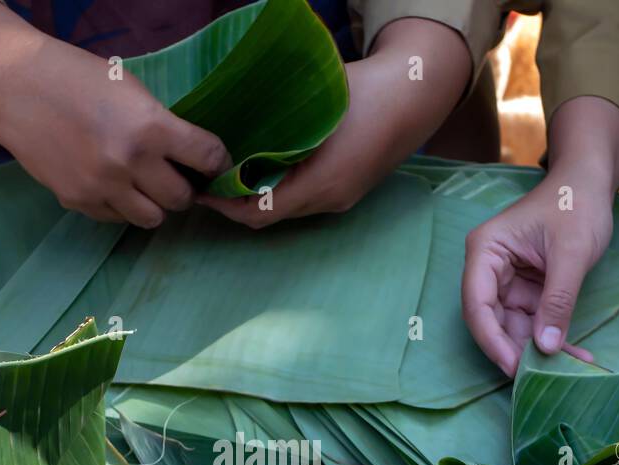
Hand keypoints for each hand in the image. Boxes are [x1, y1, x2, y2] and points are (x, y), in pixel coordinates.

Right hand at [0, 0, 229, 226]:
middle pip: (181, 198)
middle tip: (173, 174)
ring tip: (143, 184)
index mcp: (150, 127)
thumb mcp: (129, 89)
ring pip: (153, 218)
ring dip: (155, 203)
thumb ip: (160, 124)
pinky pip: (117, 218)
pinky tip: (111, 183)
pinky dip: (122, 206)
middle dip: (183, 187)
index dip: (216, 163)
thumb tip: (189, 156)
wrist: (13, 86)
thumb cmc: (74, 77)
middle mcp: (129, 163)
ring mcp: (102, 187)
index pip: (207, 158)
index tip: (213, 164)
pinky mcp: (78, 201)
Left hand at [198, 17, 470, 227]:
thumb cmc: (367, 92)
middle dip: (235, 205)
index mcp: (321, 183)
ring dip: (256, 199)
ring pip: (286, 211)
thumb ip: (276, 122)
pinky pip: (303, 201)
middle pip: (269, 218)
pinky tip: (263, 169)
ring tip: (230, 174)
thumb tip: (233, 133)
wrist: (416, 96)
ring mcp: (341, 199)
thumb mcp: (315, 103)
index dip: (226, 205)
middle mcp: (330, 200)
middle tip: (207, 181)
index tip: (202, 188)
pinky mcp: (346, 192)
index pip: (259, 212)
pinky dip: (277, 191)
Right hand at [463, 96, 618, 374]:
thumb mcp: (572, 253)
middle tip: (541, 378)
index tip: (514, 367)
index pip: (476, 304)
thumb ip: (558, 299)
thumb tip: (548, 348)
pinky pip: (533, 322)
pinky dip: (551, 338)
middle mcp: (489, 271)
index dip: (491, 339)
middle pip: (492, 321)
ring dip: (538, 350)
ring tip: (569, 368)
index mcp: (486, 252)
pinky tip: (575, 355)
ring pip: (513, 328)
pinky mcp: (526, 291)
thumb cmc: (576, 206)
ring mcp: (507, 283)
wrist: (590, 184)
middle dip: (517, 350)